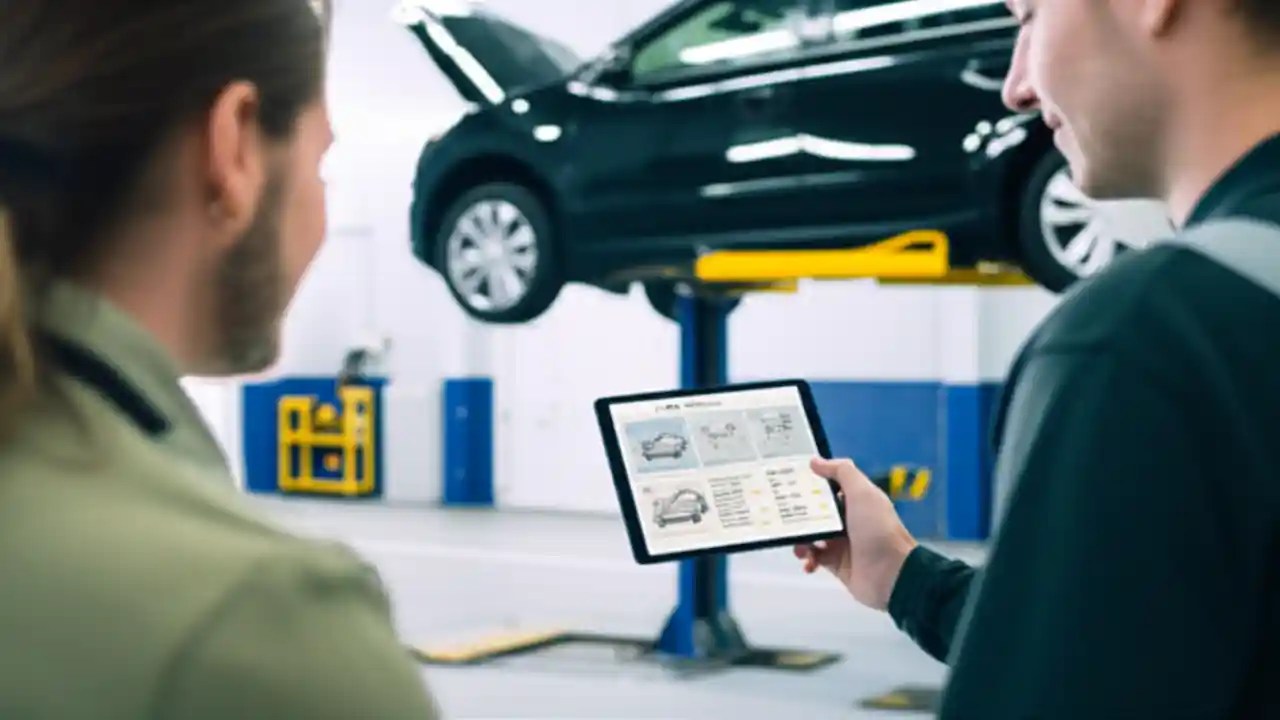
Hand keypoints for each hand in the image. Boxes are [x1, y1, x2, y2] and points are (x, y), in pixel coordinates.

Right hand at [794, 457, 917, 610]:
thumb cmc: (878, 530)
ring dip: (801, 539)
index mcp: (857, 500)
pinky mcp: (836, 564)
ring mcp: (842, 543)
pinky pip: (815, 558)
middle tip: (783, 515)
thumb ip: (841, 472)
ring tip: (800, 545)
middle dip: (800, 514)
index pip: (829, 488)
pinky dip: (808, 559)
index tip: (790, 482)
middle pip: (816, 512)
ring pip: (812, 536)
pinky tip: (808, 561)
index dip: (811, 485)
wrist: (891, 574)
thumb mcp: (862, 493)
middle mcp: (849, 520)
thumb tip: (816, 461)